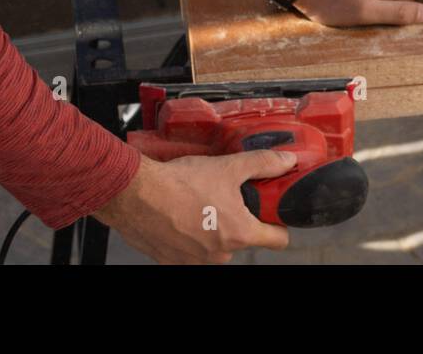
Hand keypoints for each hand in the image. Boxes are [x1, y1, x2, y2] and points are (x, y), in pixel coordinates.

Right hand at [93, 150, 296, 263]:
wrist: (135, 195)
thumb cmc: (178, 184)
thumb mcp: (229, 166)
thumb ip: (263, 164)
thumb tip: (287, 161)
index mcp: (240, 234)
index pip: (278, 240)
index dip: (278, 223)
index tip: (271, 210)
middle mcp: (220, 254)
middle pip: (244, 239)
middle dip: (238, 220)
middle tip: (226, 196)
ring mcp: (196, 261)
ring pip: (216, 245)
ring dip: (211, 227)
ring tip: (199, 203)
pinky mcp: (172, 261)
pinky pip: (190, 250)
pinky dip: (189, 235)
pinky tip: (180, 214)